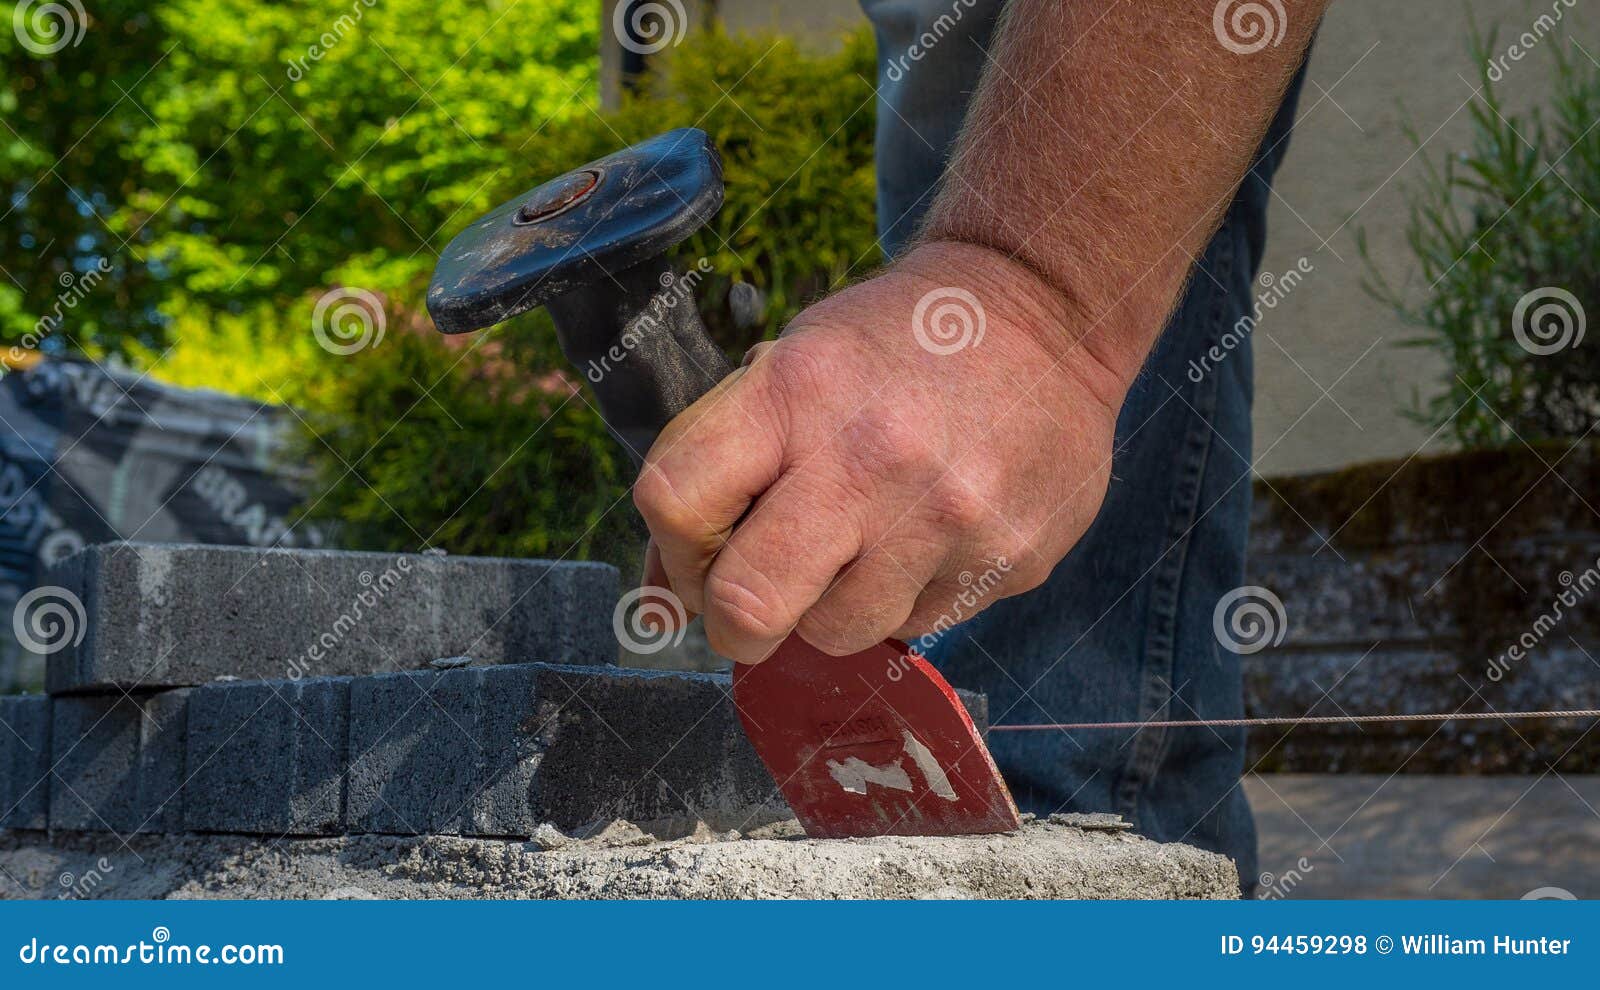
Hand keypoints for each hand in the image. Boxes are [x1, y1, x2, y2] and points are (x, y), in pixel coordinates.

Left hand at [635, 240, 1131, 663]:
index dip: (672, 549)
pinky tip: (932, 531)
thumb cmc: (894, 348)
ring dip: (831, 607)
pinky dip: (908, 593)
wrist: (1045, 313)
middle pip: (748, 604)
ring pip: (836, 633)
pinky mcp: (1007, 557)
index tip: (699, 553)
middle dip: (734, 624)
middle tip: (751, 610)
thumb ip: (722, 466)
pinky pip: (920, 622)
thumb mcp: (794, 364)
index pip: (675, 503)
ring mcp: (947, 515)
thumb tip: (662, 600)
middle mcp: (870, 455)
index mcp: (796, 390)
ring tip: (864, 543)